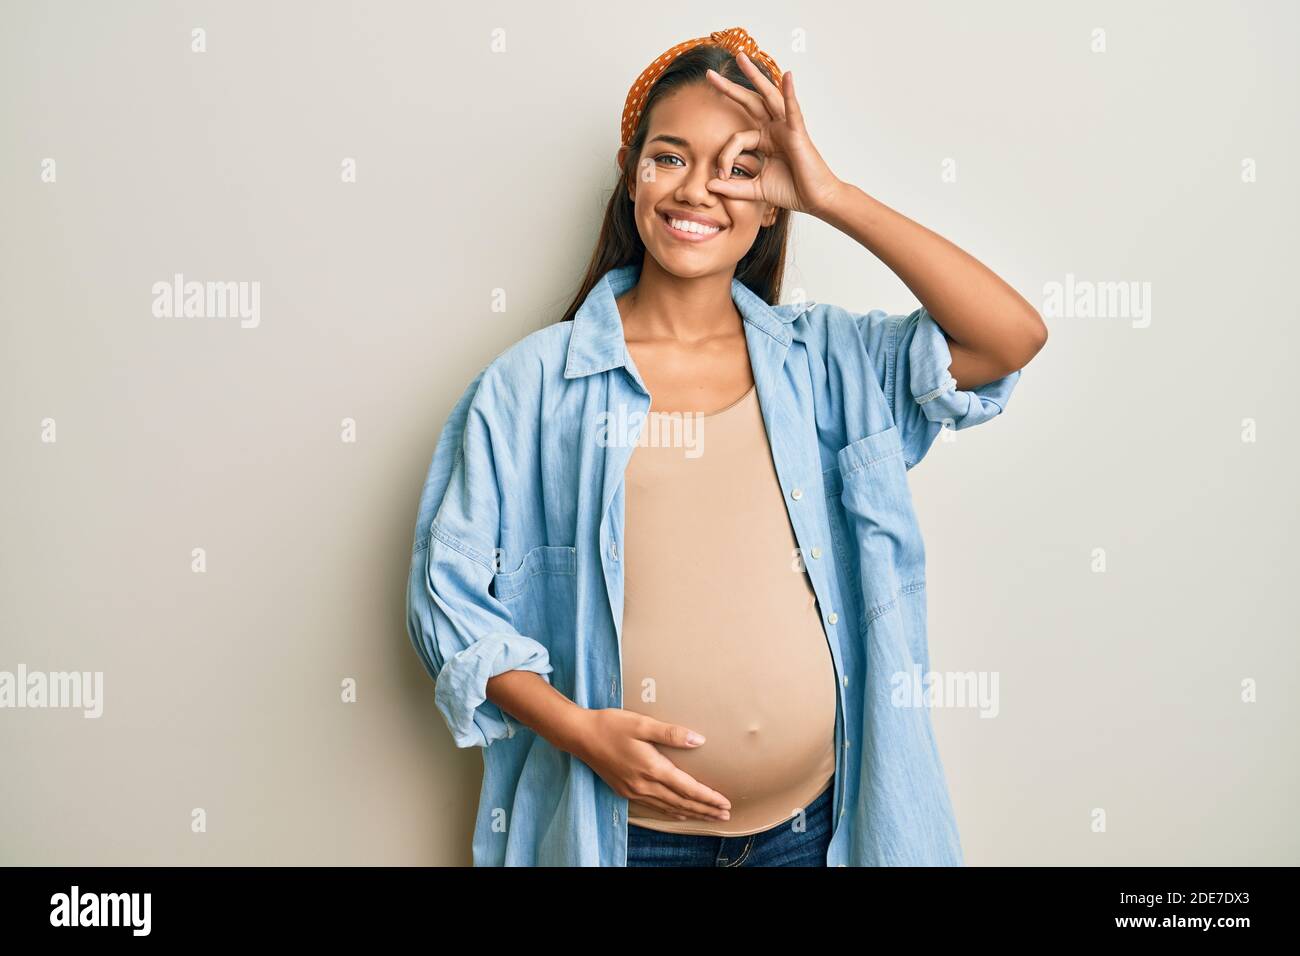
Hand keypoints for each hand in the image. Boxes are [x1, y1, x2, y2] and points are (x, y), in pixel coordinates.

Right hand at [572, 709, 732, 821]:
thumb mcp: (642, 724)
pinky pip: (654, 807)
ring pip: (669, 808)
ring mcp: (633, 790)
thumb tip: (699, 740)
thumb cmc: (611, 725)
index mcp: (652, 768)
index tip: (725, 803)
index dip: (708, 797)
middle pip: (682, 803)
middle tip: (725, 816)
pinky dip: (671, 812)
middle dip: (705, 810)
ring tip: (708, 817)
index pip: (688, 789)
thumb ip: (671, 733)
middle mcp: (644, 785)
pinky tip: (678, 813)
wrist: (579, 735)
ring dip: (691, 813)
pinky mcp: (625, 790)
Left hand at [704, 52, 843, 218]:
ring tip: (741, 58)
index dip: (725, 156)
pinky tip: (787, 76)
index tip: (720, 175)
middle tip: (710, 74)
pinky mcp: (798, 133)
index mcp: (764, 139)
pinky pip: (793, 110)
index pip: (736, 137)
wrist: (815, 200)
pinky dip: (789, 93)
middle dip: (730, 87)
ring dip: (755, 76)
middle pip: (750, 102)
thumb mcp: (755, 190)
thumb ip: (732, 188)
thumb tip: (708, 185)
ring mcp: (786, 128)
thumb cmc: (791, 191)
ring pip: (768, 96)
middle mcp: (774, 129)